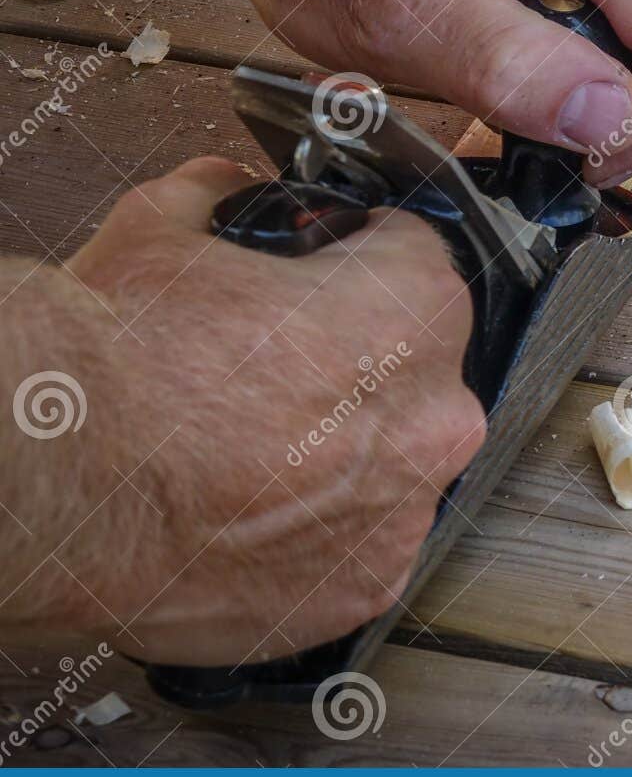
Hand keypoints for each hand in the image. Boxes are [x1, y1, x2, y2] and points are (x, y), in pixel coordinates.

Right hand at [53, 158, 483, 664]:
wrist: (51, 478)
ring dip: (344, 454)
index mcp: (415, 312)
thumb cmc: (114, 358)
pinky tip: (251, 513)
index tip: (327, 272)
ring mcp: (404, 510)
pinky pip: (360, 545)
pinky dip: (318, 532)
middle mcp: (434, 413)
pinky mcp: (363, 588)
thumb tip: (217, 188)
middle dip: (358, 365)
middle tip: (278, 370)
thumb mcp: (160, 233)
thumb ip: (212, 200)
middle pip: (417, 372)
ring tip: (252, 449)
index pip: (419, 262)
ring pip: (396, 465)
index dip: (361, 259)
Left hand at [209, 0, 631, 184]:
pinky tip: (516, 60)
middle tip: (537, 139)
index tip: (586, 161)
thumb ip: (512, 67)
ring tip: (508, 86)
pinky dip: (580, 67)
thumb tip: (611, 118)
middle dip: (626, 112)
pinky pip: (623, 25)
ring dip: (597, 92)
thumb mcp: (399, 19)